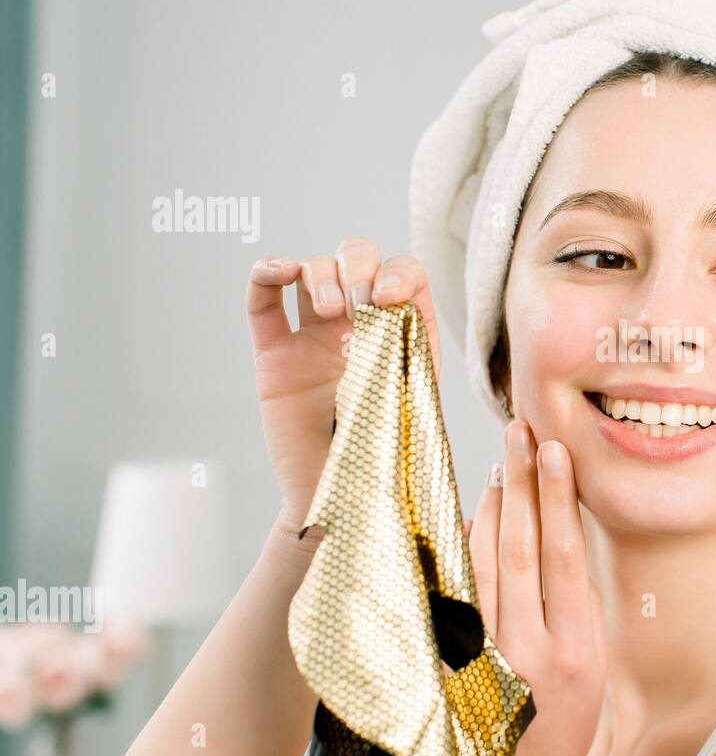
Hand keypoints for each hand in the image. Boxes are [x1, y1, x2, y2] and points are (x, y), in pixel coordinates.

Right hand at [245, 237, 438, 528]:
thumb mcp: (413, 397)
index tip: (390, 296)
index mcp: (403, 332)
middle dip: (359, 266)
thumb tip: (402, 301)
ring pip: (313, 271)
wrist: (338, 497)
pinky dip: (267, 273)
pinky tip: (281, 270)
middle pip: (357, 258)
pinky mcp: (275, 352)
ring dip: (322, 274)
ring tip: (332, 311)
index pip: (405, 273)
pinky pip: (263, 301)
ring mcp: (314, 336)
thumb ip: (411, 350)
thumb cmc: (384, 455)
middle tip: (361, 303)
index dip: (398, 271)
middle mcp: (361, 326)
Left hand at [465, 419, 606, 755]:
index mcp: (576, 652)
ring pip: (484, 566)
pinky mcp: (450, 664)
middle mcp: (529, 652)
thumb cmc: (559, 727)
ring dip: (493, 510)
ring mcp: (485, 659)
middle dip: (523, 485)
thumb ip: (579, 611)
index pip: (565, 557)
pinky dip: (462, 552)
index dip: (559, 498)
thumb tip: (563, 543)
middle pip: (523, 550)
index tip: (556, 452)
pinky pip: (455, 595)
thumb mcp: (592, 674)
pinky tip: (470, 519)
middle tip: (522, 435)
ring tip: (501, 467)